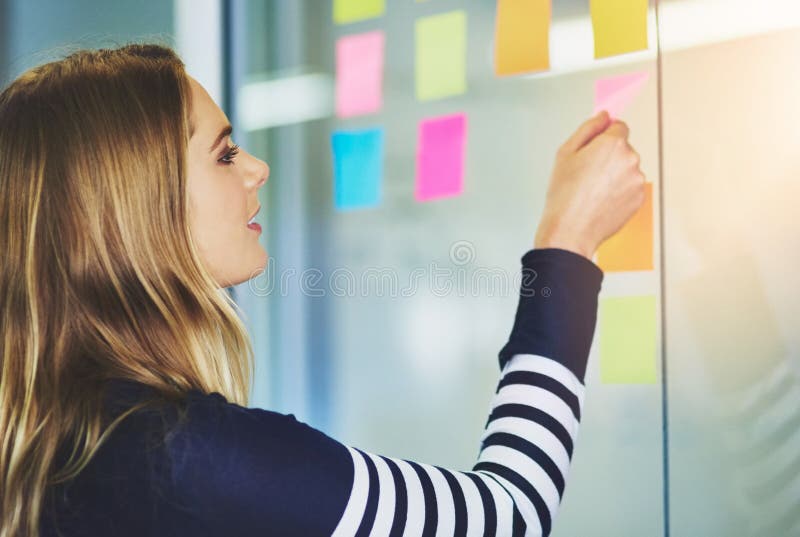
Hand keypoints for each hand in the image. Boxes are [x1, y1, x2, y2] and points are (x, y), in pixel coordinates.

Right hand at [534, 111, 646, 260]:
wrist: (571, 230)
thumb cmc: (564, 195)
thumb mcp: (565, 153)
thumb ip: (588, 128)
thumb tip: (603, 116)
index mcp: (613, 144)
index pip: (619, 126)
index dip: (604, 136)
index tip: (595, 147)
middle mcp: (630, 159)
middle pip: (623, 148)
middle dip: (609, 156)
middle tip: (587, 174)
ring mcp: (637, 180)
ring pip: (627, 169)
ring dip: (615, 175)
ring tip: (592, 190)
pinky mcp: (639, 198)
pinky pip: (630, 187)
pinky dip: (619, 191)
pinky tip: (601, 200)